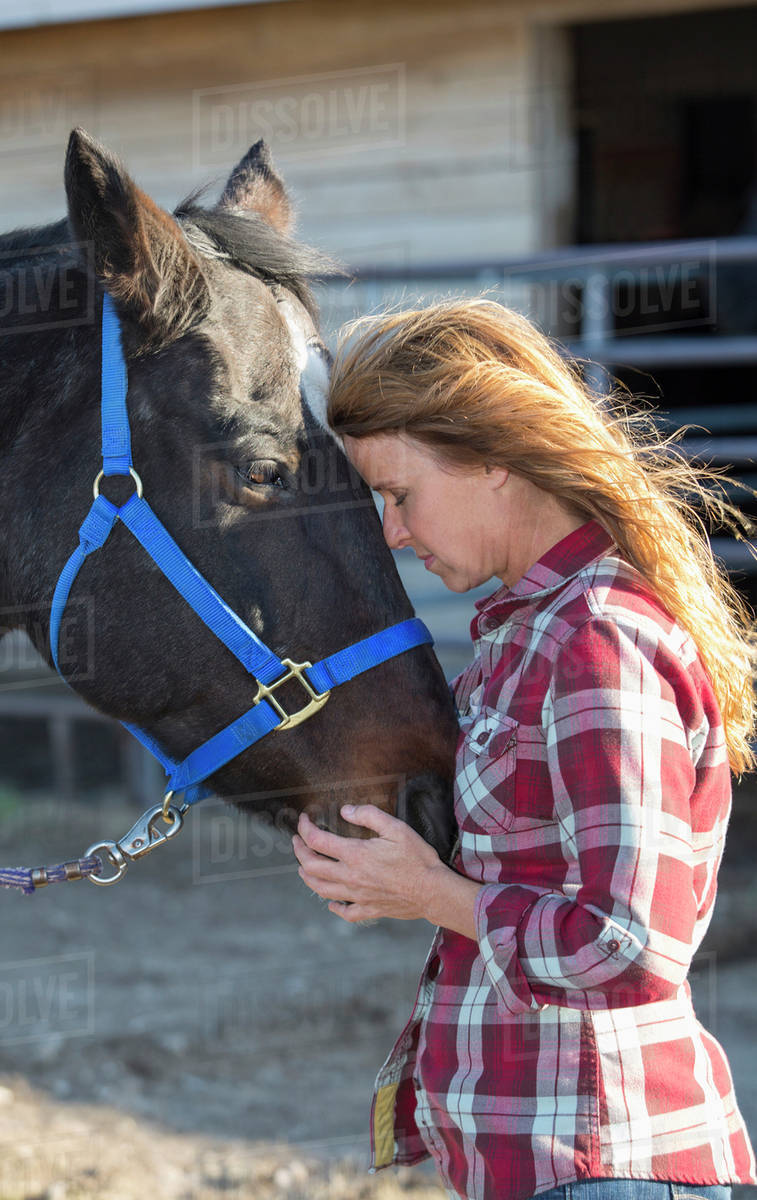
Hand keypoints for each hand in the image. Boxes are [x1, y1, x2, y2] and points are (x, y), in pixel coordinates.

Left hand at [292, 804, 444, 923]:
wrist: (433, 892)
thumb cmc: (417, 858)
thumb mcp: (396, 828)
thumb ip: (369, 815)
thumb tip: (346, 810)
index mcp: (355, 854)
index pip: (317, 840)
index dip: (304, 828)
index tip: (304, 819)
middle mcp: (350, 876)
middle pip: (310, 866)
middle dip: (299, 851)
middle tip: (297, 841)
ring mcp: (357, 896)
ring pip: (320, 889)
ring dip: (307, 877)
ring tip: (304, 868)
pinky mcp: (368, 909)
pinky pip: (344, 912)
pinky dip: (333, 906)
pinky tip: (331, 902)